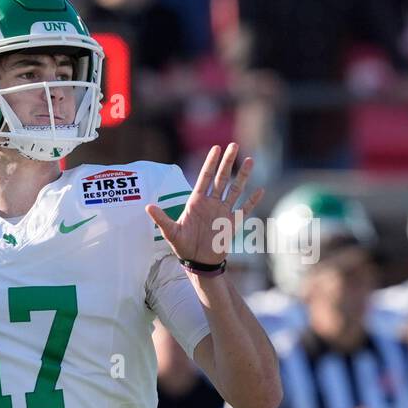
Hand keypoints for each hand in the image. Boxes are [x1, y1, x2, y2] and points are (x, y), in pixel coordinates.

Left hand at [148, 143, 265, 266]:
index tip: (216, 148)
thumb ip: (161, 219)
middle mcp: (211, 203)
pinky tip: (260, 190)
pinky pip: (244, 209)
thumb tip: (147, 207)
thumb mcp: (170, 232)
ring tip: (250, 160)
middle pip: (222, 178)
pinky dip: (252, 201)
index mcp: (196, 202)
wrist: (197, 262)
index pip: (205, 178)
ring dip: (243, 176)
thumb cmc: (182, 246)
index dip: (210, 163)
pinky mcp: (232, 223)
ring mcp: (223, 211)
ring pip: (235, 189)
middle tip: (234, 145)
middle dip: (227, 162)